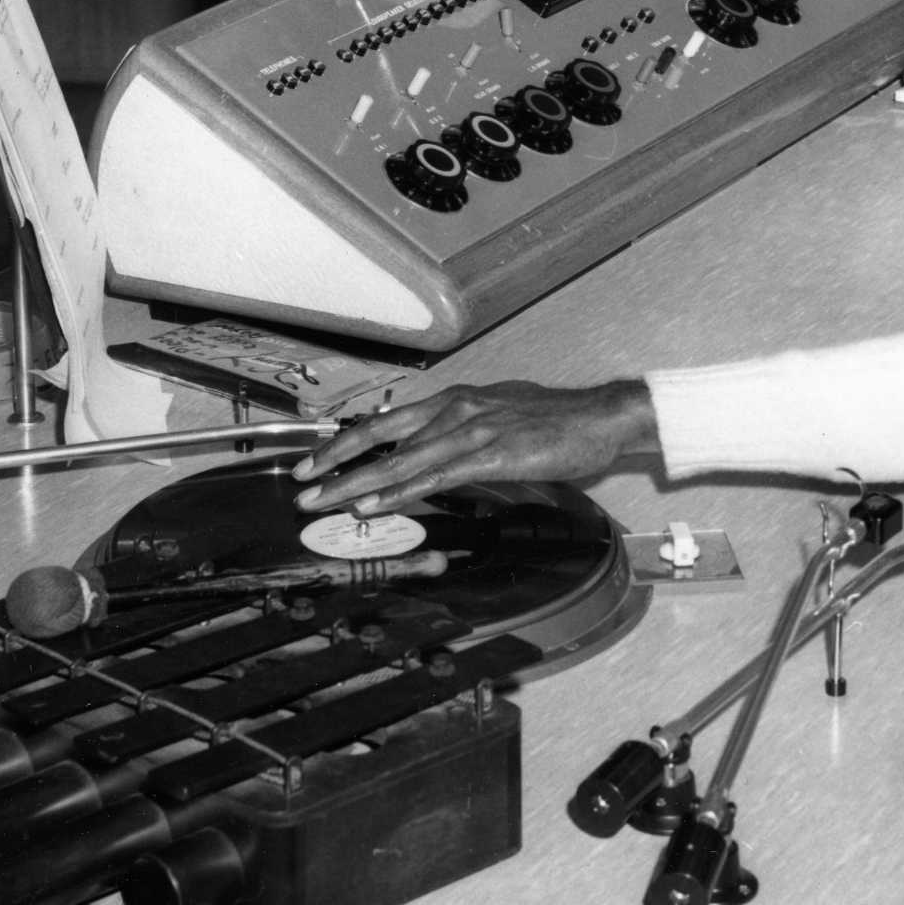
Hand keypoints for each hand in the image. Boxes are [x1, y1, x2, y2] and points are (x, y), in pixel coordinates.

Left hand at [291, 380, 656, 517]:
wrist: (603, 417)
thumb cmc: (559, 420)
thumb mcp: (502, 415)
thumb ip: (466, 430)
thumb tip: (438, 449)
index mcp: (457, 399)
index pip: (388, 420)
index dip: (348, 441)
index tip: (317, 459)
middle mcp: (456, 408)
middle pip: (380, 434)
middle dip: (335, 461)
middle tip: (300, 482)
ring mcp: (472, 430)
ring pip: (400, 459)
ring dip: (355, 483)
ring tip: (323, 501)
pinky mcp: (491, 455)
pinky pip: (434, 477)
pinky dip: (398, 492)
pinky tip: (374, 505)